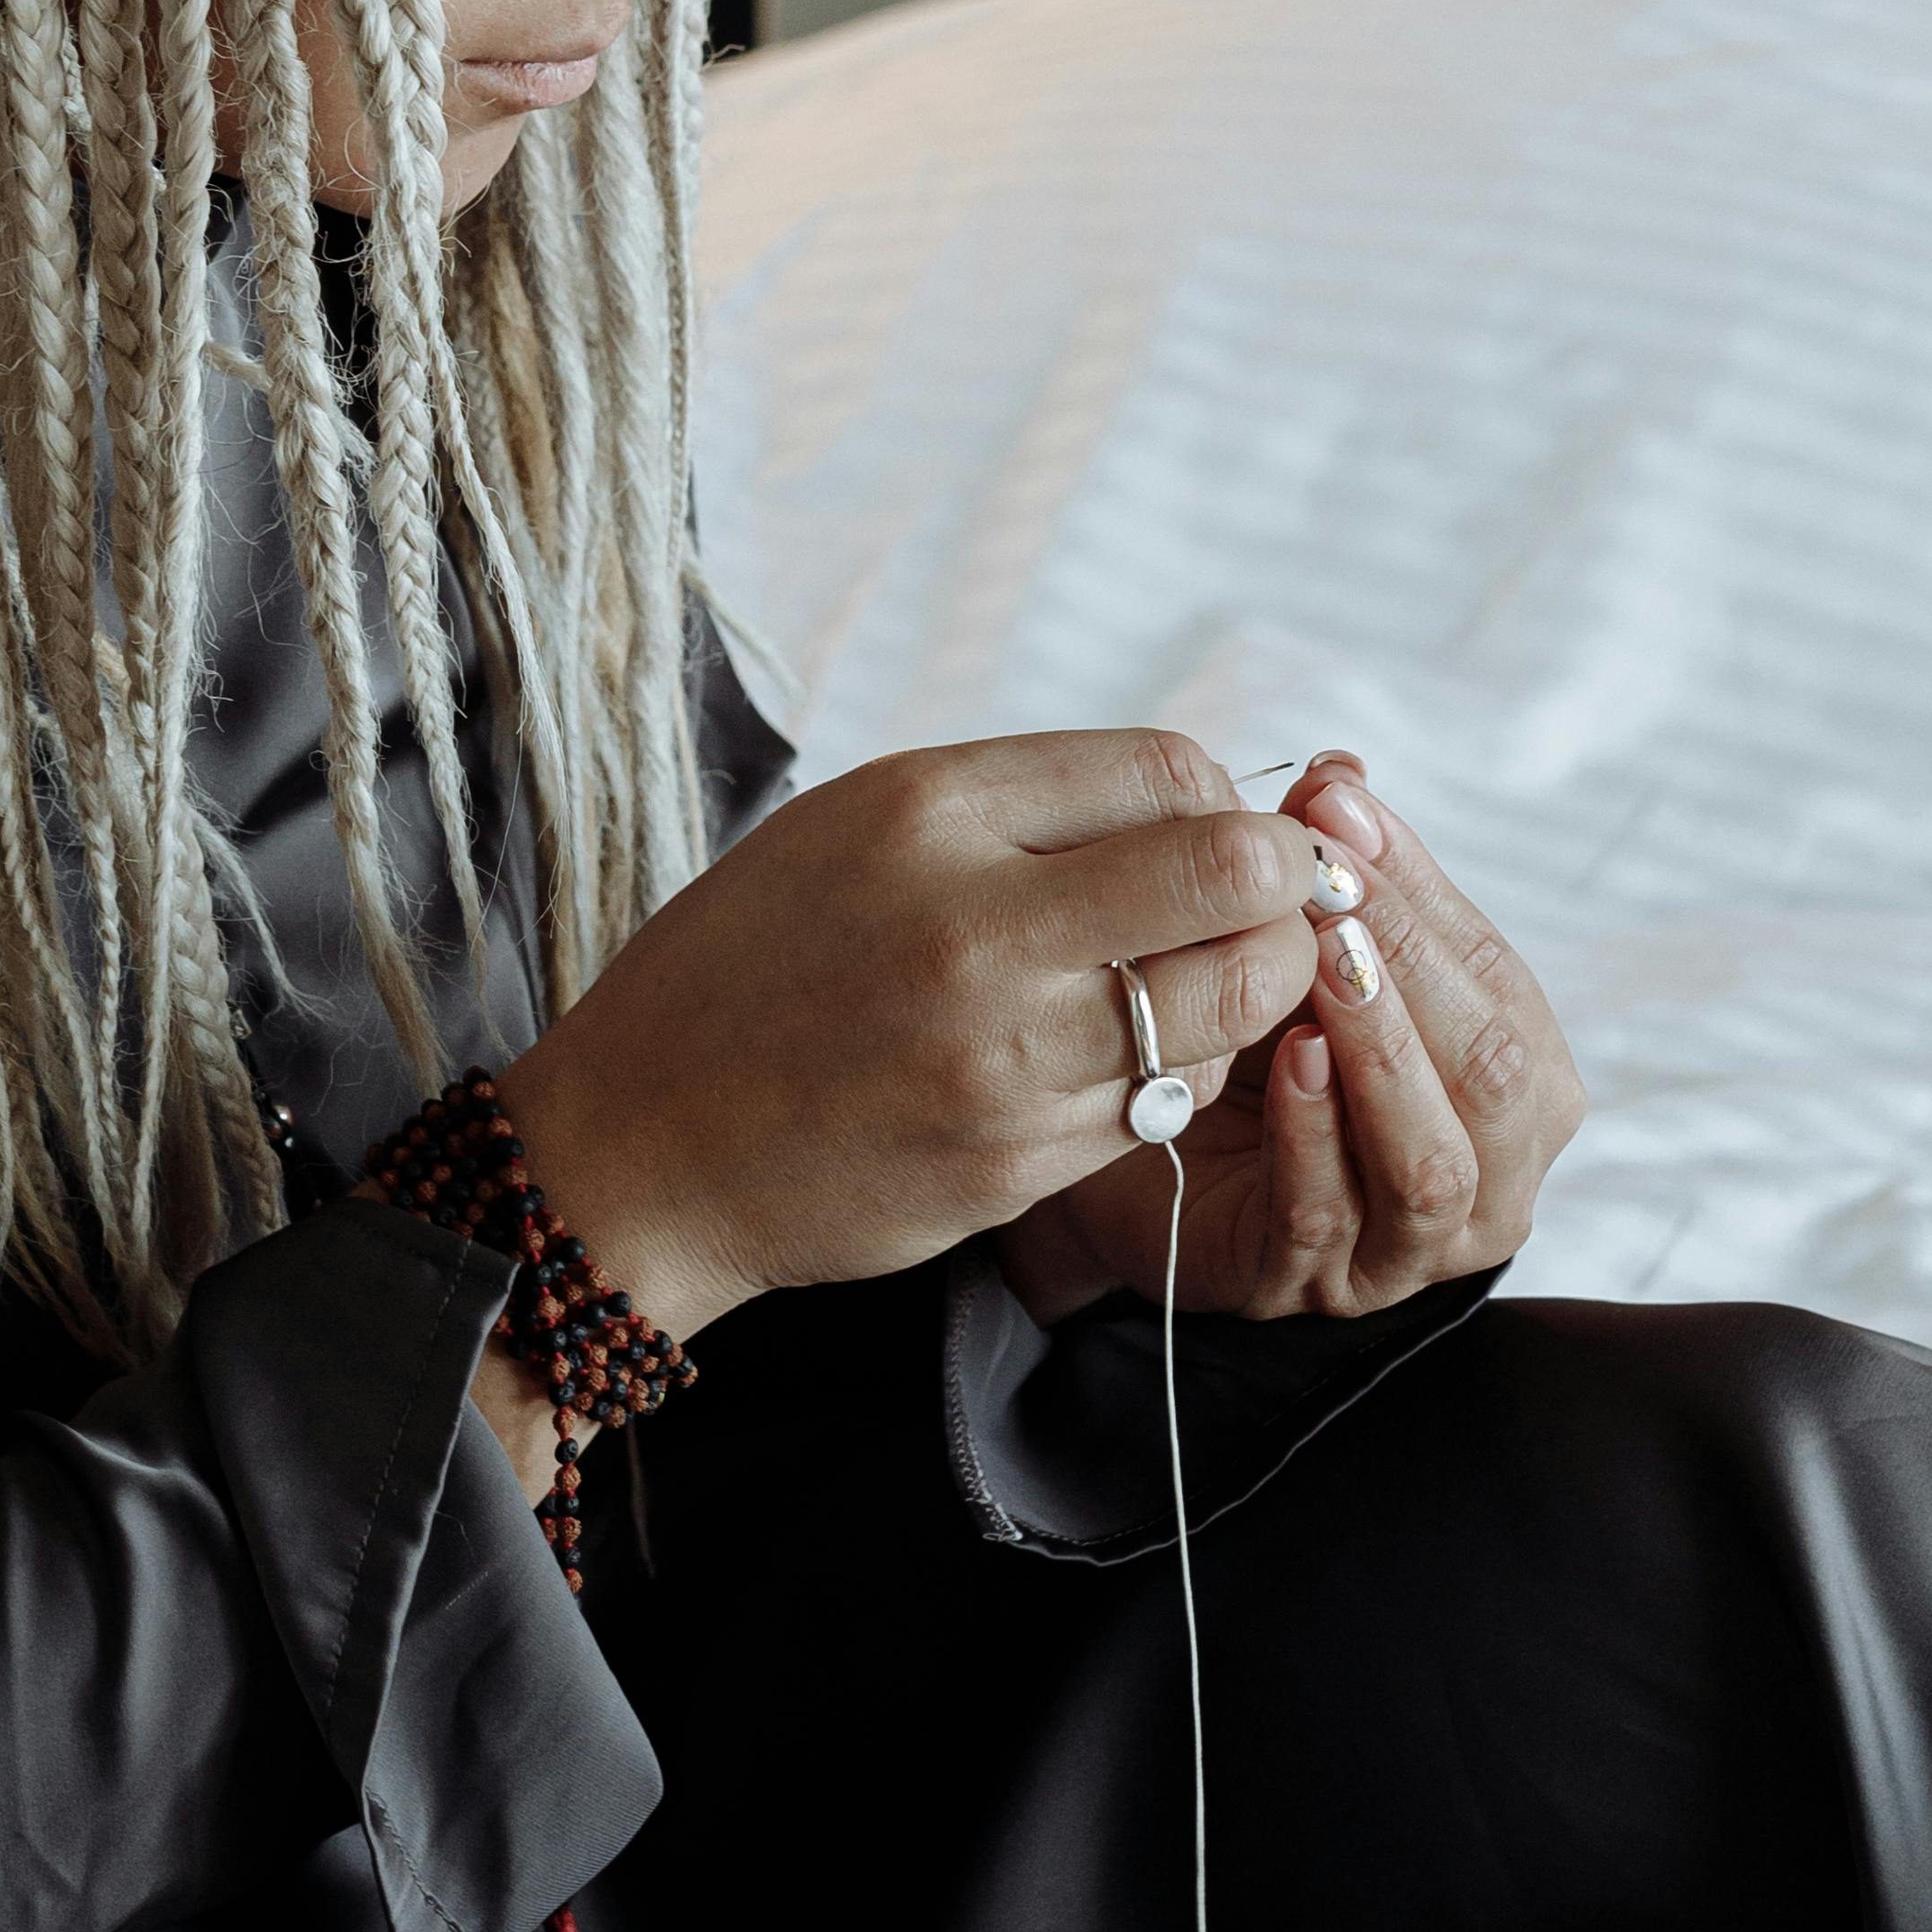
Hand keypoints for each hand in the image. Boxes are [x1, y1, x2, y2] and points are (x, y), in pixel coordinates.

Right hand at [493, 732, 1335, 1341]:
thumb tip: (1196, 800)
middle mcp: (972, 924)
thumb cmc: (748, 969)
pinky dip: (1184, 1072)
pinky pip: (1168, 1100)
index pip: (1167, 769)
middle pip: (1228, 874)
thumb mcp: (853, 828)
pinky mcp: (1017, 1161)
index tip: (1225, 829)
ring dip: (1254, 985)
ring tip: (1209, 978)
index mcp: (924, 810)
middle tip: (1280, 901)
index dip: (1228, 799)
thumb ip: (1017, 809)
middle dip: (1287, 885)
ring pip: (1229, 1000)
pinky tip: (1134, 1056)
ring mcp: (1002, 1055)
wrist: (643, 1145)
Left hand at [1001, 756, 1584, 1328]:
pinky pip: (1329, 1218)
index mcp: (1519, 1076)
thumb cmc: (1249, 1043)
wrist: (1137, 1156)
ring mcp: (1411, 1245)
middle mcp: (1492, 1170)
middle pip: (1493, 1069)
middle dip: (1412, 965)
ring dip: (1380, 1055)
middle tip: (1330, 884)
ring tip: (1321, 971)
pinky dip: (1313, 1138)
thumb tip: (1342, 771)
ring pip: (1430, 1161)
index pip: (1496, 975)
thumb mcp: (1297, 950)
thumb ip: (1338, 873)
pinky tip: (1285, 1064)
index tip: (1336, 808)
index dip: (1422, 888)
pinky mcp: (1317, 1287)